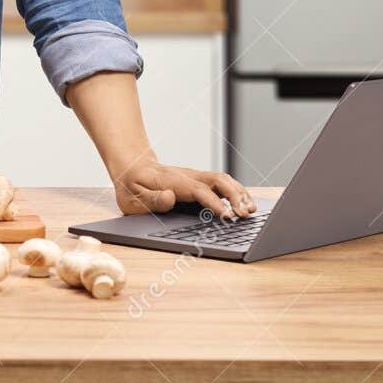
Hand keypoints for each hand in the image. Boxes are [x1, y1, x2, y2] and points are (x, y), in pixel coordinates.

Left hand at [113, 157, 255, 219]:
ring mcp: (195, 176)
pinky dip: (236, 192)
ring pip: (223, 180)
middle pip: (217, 180)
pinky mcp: (199, 180)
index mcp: (172, 181)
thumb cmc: (132, 185)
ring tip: (250, 211)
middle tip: (245, 215)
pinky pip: (222, 183)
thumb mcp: (132, 198)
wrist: (131, 166)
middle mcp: (187, 176)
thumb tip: (170, 197)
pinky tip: (244, 204)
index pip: (199, 190)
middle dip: (235, 196)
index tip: (228, 216)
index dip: (215, 202)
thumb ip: (151, 199)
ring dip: (239, 193)